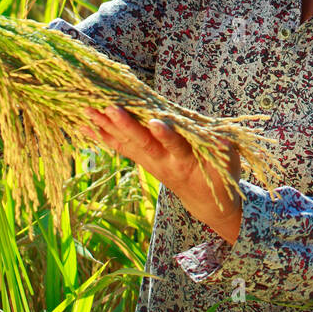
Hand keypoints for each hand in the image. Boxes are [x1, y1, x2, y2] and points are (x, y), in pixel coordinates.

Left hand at [84, 106, 241, 243]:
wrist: (206, 203)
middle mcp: (164, 162)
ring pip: (127, 143)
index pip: (176, 145)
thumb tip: (217, 132)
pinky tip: (85, 125)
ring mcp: (151, 162)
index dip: (166, 135)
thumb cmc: (220, 173)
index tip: (154, 122)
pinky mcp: (144, 161)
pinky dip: (103, 136)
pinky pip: (121, 147)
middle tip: (110, 108)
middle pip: (144, 143)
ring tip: (88, 110)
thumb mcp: (227, 157)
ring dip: (107, 127)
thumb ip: (219, 142)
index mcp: (187, 160)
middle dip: (127, 125)